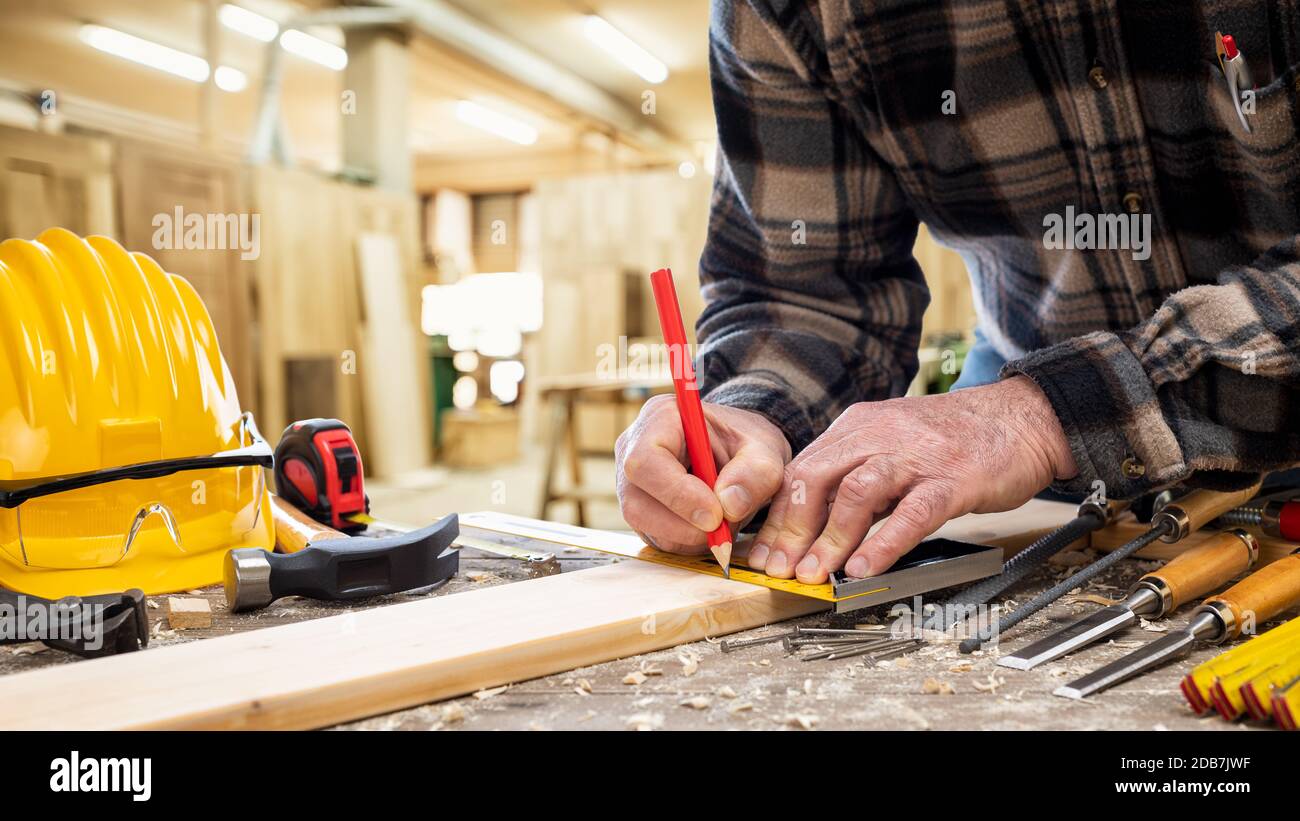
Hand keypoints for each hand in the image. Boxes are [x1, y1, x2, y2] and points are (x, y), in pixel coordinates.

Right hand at [616, 395, 791, 552]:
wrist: (739, 453)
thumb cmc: (745, 443)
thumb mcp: (764, 450)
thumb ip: (754, 474)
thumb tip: (728, 506)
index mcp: (660, 418)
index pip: (646, 461)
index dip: (677, 494)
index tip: (716, 515)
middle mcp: (634, 450)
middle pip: (636, 501)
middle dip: (683, 525)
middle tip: (724, 529)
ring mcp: (631, 484)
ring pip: (644, 525)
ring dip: (689, 536)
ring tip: (724, 522)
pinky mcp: (641, 511)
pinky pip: (656, 537)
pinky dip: (688, 542)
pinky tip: (711, 526)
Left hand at [751, 376, 1077, 582]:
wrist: (1022, 417)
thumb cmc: (952, 440)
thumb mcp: (890, 445)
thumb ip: (852, 476)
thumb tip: (811, 525)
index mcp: (857, 427)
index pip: (800, 471)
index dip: (777, 517)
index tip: (764, 555)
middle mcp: (879, 436)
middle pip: (817, 478)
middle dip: (793, 529)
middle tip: (782, 570)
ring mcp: (916, 456)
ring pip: (858, 493)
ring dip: (831, 538)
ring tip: (817, 573)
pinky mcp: (953, 479)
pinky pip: (912, 512)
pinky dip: (884, 542)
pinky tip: (866, 567)